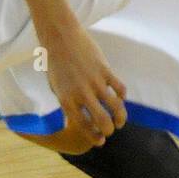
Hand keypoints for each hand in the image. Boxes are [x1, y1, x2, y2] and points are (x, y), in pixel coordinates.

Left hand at [41, 19, 127, 143]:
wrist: (60, 37)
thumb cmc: (55, 63)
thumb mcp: (56, 88)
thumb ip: (67, 104)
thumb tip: (73, 122)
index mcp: (66, 100)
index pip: (84, 126)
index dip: (94, 137)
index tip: (101, 141)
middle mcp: (81, 93)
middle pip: (103, 121)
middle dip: (109, 130)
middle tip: (110, 129)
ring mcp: (94, 81)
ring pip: (115, 107)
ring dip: (120, 117)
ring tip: (120, 121)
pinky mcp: (104, 70)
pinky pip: (120, 88)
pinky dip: (122, 96)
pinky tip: (120, 98)